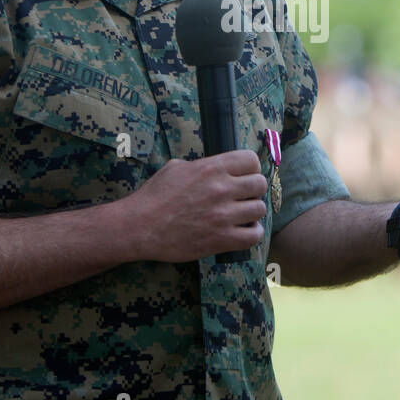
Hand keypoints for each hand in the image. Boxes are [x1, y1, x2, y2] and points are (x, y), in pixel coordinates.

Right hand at [129, 151, 268, 261]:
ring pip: (259, 209)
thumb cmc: (153, 196)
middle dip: (253, 189)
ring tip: (242, 215)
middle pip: (259, 184)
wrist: (139, 226)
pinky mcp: (221, 239)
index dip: (250, 167)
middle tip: (243, 196)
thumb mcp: (176, 167)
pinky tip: (244, 230)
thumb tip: (217, 168)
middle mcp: (221, 189)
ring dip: (252, 212)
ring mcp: (223, 215)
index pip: (251, 160)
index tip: (245, 175)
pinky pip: (254, 235)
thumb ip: (201, 166)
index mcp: (211, 168)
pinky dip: (253, 232)